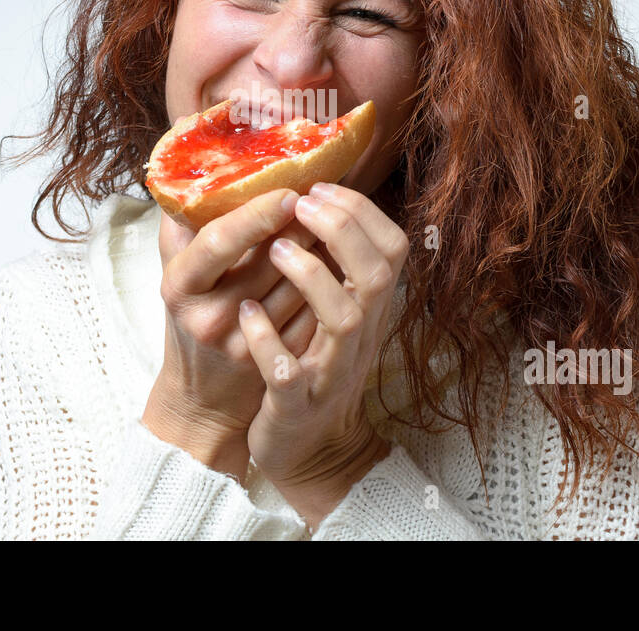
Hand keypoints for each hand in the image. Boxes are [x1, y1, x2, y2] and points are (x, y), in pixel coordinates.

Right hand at [141, 189, 324, 474]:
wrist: (202, 399)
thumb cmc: (191, 320)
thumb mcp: (174, 275)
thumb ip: (180, 228)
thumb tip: (193, 177)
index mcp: (180, 286)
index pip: (218, 241)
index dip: (256, 213)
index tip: (288, 191)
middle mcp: (210, 317)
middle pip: (269, 260)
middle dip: (303, 224)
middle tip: (323, 196)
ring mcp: (245, 345)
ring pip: (301, 287)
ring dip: (325, 250)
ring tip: (338, 221)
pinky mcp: (279, 366)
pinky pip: (316, 316)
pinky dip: (333, 285)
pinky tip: (343, 263)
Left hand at [236, 182, 405, 515]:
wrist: (310, 451)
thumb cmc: (313, 367)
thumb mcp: (335, 315)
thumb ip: (335, 266)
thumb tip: (312, 198)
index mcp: (368, 309)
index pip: (392, 248)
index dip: (361, 211)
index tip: (321, 187)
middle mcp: (359, 338)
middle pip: (377, 276)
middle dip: (341, 230)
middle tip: (300, 204)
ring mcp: (330, 372)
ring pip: (342, 320)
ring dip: (311, 276)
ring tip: (276, 249)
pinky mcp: (297, 405)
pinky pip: (287, 372)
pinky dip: (267, 340)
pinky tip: (246, 313)